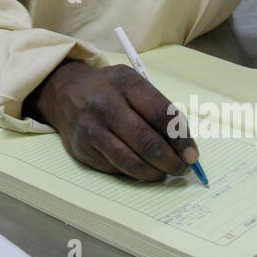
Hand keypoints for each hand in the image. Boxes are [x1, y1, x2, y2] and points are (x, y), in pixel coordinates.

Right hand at [23, 60, 198, 180]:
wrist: (64, 92)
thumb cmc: (109, 89)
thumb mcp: (133, 84)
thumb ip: (158, 108)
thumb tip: (183, 146)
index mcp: (125, 84)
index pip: (161, 114)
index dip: (181, 139)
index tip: (192, 154)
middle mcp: (105, 105)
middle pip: (147, 142)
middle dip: (171, 162)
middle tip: (182, 169)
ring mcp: (91, 129)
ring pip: (131, 162)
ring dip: (155, 173)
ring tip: (164, 172)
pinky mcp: (83, 149)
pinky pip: (116, 168)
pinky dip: (134, 172)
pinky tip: (142, 168)